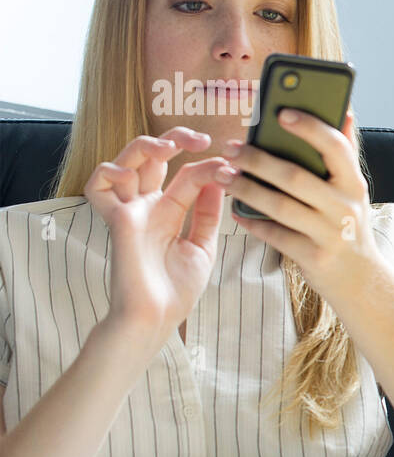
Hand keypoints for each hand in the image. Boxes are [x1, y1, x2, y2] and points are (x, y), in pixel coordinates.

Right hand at [84, 127, 235, 344]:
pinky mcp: (117, 221)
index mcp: (167, 212)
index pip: (184, 173)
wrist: (158, 318)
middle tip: (201, 138)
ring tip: (170, 147)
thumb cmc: (177, 289)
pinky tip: (136, 176)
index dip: (207, 163)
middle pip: (151, 158)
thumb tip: (220, 179)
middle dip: (174, 139)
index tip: (232, 164)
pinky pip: (99, 186)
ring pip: (123, 161)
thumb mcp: (203, 245)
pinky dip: (112, 171)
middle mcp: (146, 207)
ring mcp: (129, 212)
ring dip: (145, 146)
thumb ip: (208, 213)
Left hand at [220, 107, 378, 298]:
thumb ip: (346, 152)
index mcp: (354, 184)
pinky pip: (276, 235)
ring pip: (280, 206)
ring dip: (247, 189)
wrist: (361, 279)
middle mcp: (345, 207)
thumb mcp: (354, 190)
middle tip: (231, 148)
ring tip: (223, 175)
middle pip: (296, 177)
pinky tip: (235, 210)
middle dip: (258, 160)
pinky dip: (253, 222)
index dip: (309, 128)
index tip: (281, 113)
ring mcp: (330, 234)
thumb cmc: (349, 226)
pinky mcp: (313, 256)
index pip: (335, 148)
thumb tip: (345, 111)